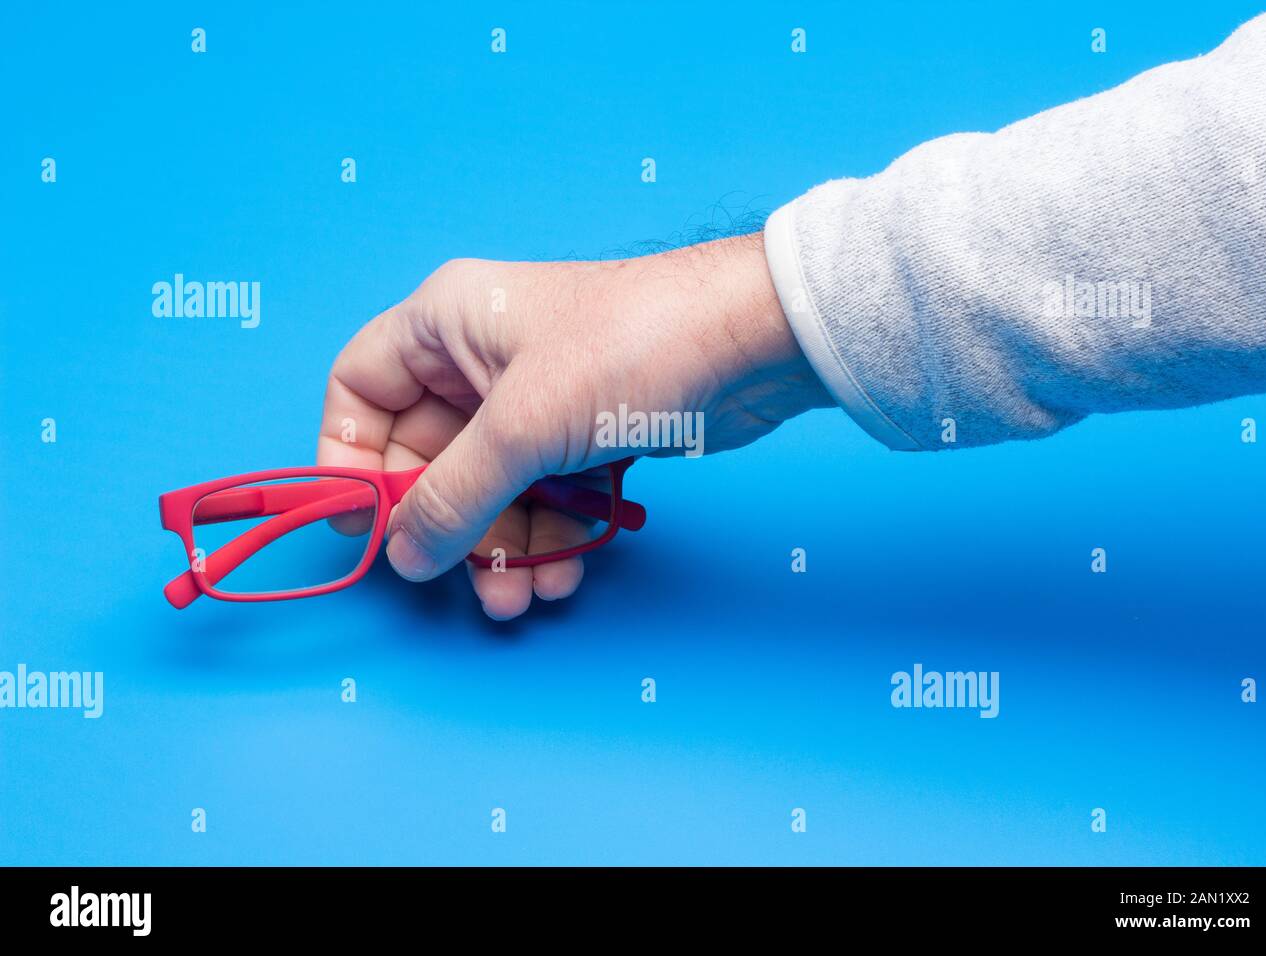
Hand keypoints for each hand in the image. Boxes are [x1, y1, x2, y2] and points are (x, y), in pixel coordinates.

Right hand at [317, 233, 828, 618]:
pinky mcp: (580, 436)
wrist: (748, 344)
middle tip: (460, 582)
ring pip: (487, 490)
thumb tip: (401, 555)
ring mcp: (533, 402)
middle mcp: (479, 362)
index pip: (360, 390)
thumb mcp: (522, 428)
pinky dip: (546, 539)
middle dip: (445, 527)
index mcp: (444, 325)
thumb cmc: (628, 351)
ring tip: (521, 597)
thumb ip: (452, 497)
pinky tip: (562, 576)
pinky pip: (540, 499)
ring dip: (499, 550)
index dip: (347, 458)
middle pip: (426, 459)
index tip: (360, 526)